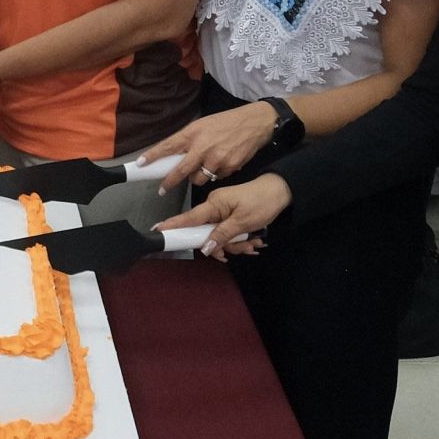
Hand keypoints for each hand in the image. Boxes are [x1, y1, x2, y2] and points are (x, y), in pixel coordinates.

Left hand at [138, 101, 278, 188]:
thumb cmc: (225, 122)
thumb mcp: (202, 125)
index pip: (168, 146)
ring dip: (197, 177)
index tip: (140, 164)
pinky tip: (221, 163)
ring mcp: (217, 159)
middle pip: (181, 170)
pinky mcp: (230, 168)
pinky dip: (215, 174)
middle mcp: (203, 147)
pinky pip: (215, 178)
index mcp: (193, 133)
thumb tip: (172, 154)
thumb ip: (187, 140)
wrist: (255, 123)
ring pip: (199, 179)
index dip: (152, 156)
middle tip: (163, 189)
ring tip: (204, 166)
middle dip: (170, 182)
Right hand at [154, 174, 293, 258]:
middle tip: (245, 247)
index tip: (157, 230)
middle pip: (207, 234)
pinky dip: (239, 239)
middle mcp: (215, 207)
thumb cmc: (262, 202)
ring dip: (236, 244)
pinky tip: (253, 241)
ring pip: (219, 236)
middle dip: (225, 245)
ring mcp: (222, 212)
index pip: (189, 217)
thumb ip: (222, 234)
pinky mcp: (230, 216)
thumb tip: (205, 247)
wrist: (281, 191)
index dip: (173, 225)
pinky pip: (228, 233)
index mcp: (214, 204)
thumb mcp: (243, 222)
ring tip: (253, 243)